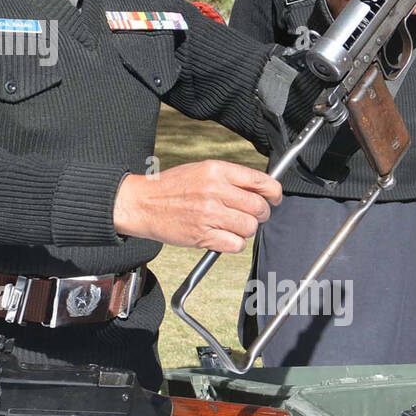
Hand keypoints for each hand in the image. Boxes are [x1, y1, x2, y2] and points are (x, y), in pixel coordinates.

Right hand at [113, 160, 282, 253]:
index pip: (260, 181)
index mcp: (216, 170)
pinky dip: (234, 244)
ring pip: (250, 227)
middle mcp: (215, 190)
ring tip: (231, 226)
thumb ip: (229, 178)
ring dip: (245, 230)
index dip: (274, 192)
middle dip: (261, 214)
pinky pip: (236, 244)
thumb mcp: (200, 170)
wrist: (141, 204)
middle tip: (253, 216)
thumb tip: (258, 189)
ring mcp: (210, 214)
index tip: (275, 198)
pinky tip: (223, 237)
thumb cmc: (169, 188)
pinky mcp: (204, 235)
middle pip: (259, 207)